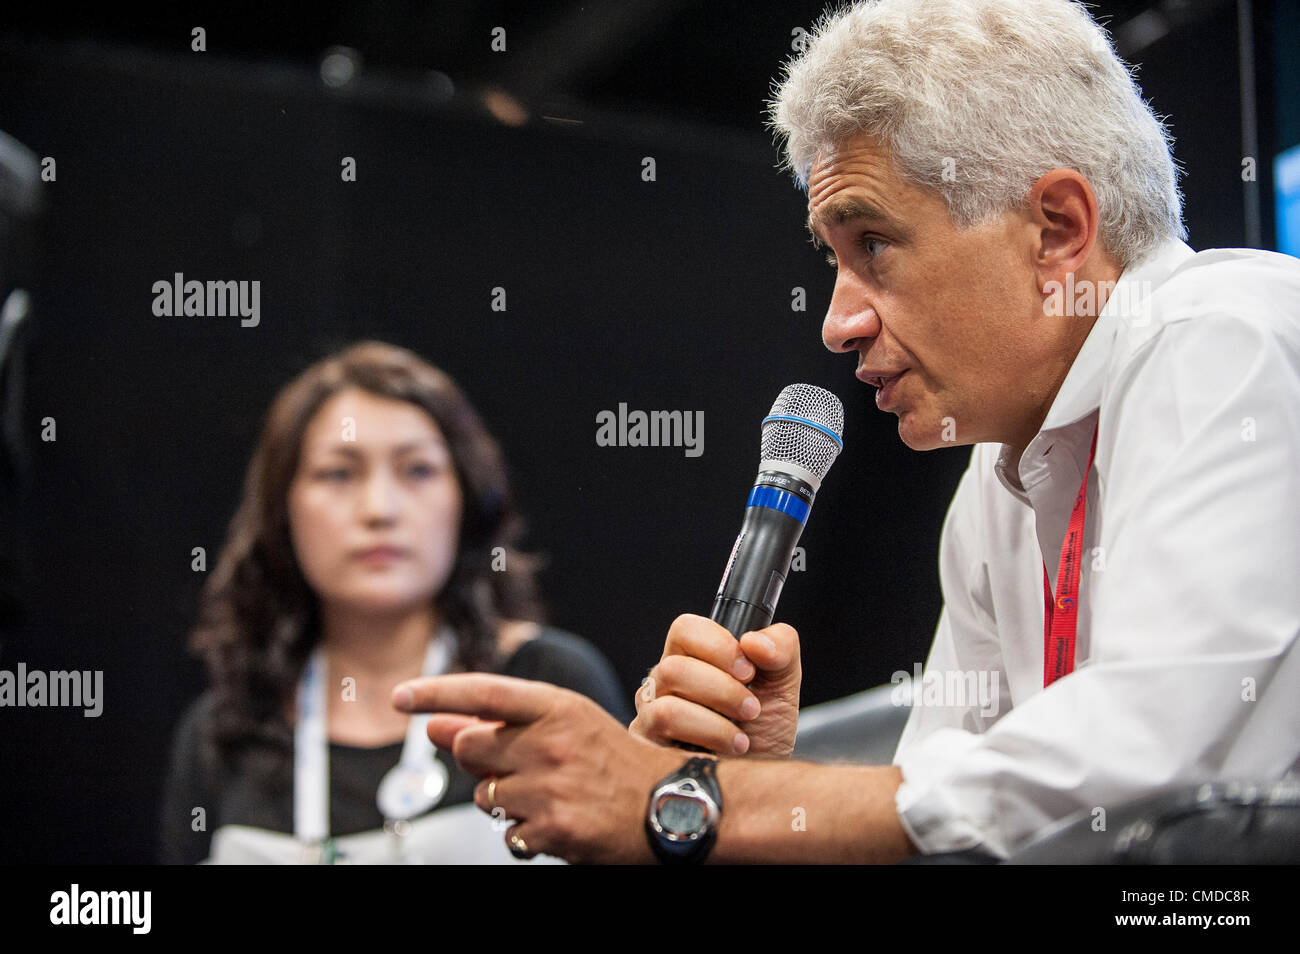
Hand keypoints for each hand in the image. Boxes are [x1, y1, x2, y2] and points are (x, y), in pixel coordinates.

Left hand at [393, 673, 682, 863]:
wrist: (668, 805)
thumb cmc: (613, 761)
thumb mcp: (566, 725)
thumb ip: (501, 724)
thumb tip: (437, 725)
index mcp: (557, 706)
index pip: (483, 691)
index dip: (436, 693)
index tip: (401, 697)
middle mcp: (551, 741)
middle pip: (469, 748)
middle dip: (479, 760)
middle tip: (517, 767)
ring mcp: (550, 786)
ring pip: (484, 796)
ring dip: (504, 801)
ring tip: (547, 796)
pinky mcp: (552, 828)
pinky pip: (507, 834)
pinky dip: (524, 833)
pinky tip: (557, 822)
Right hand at [629, 613, 800, 757]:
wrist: (762, 782)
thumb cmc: (764, 732)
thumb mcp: (783, 684)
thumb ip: (781, 647)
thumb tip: (754, 641)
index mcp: (692, 659)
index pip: (685, 629)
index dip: (717, 645)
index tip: (749, 670)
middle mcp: (664, 683)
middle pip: (675, 666)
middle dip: (723, 689)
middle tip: (752, 709)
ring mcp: (649, 714)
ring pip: (667, 699)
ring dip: (715, 717)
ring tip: (741, 736)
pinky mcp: (645, 745)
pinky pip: (663, 724)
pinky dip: (706, 734)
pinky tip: (727, 750)